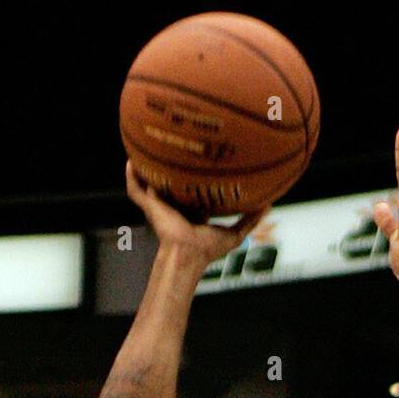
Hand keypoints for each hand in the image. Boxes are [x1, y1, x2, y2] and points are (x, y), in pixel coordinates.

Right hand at [125, 159, 269, 268]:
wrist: (188, 255)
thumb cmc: (208, 250)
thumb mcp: (235, 233)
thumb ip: (250, 219)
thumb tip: (268, 204)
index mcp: (192, 212)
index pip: (192, 190)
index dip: (197, 176)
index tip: (204, 158)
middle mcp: (175, 206)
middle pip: (171, 183)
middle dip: (172, 166)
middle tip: (177, 142)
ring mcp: (161, 206)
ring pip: (151, 183)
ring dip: (148, 168)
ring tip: (146, 146)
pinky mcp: (150, 207)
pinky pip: (136, 190)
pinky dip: (132, 177)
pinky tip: (131, 162)